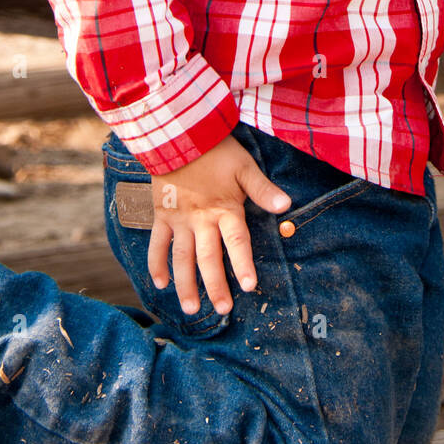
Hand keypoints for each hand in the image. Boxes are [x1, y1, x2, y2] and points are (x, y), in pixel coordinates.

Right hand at [147, 133, 290, 315]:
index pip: (236, 242)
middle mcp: (201, 220)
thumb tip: (287, 205)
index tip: (249, 287)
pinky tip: (160, 284)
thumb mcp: (244, 166)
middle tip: (223, 310)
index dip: (243, 265)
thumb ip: (263, 189)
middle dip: (216, 285)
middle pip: (208, 258)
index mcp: (224, 209)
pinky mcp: (162, 214)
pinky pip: (157, 243)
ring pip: (181, 258)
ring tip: (191, 309)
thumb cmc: (217, 151)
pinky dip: (156, 263)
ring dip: (186, 284)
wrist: (180, 134)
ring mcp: (179, 219)